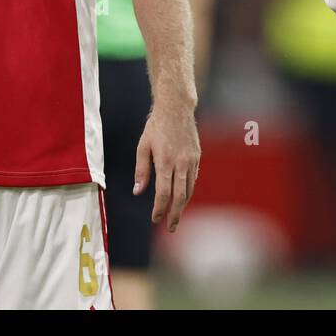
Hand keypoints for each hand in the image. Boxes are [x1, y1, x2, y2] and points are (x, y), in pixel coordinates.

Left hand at [134, 103, 200, 231]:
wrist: (176, 108)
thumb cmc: (156, 127)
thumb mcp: (143, 147)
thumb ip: (141, 171)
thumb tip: (138, 192)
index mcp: (165, 161)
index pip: (164, 193)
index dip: (160, 209)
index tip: (155, 219)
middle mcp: (181, 163)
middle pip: (179, 196)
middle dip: (174, 214)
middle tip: (170, 227)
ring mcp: (191, 160)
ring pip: (189, 189)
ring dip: (182, 205)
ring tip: (176, 216)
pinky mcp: (197, 157)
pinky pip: (193, 179)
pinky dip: (188, 191)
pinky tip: (182, 197)